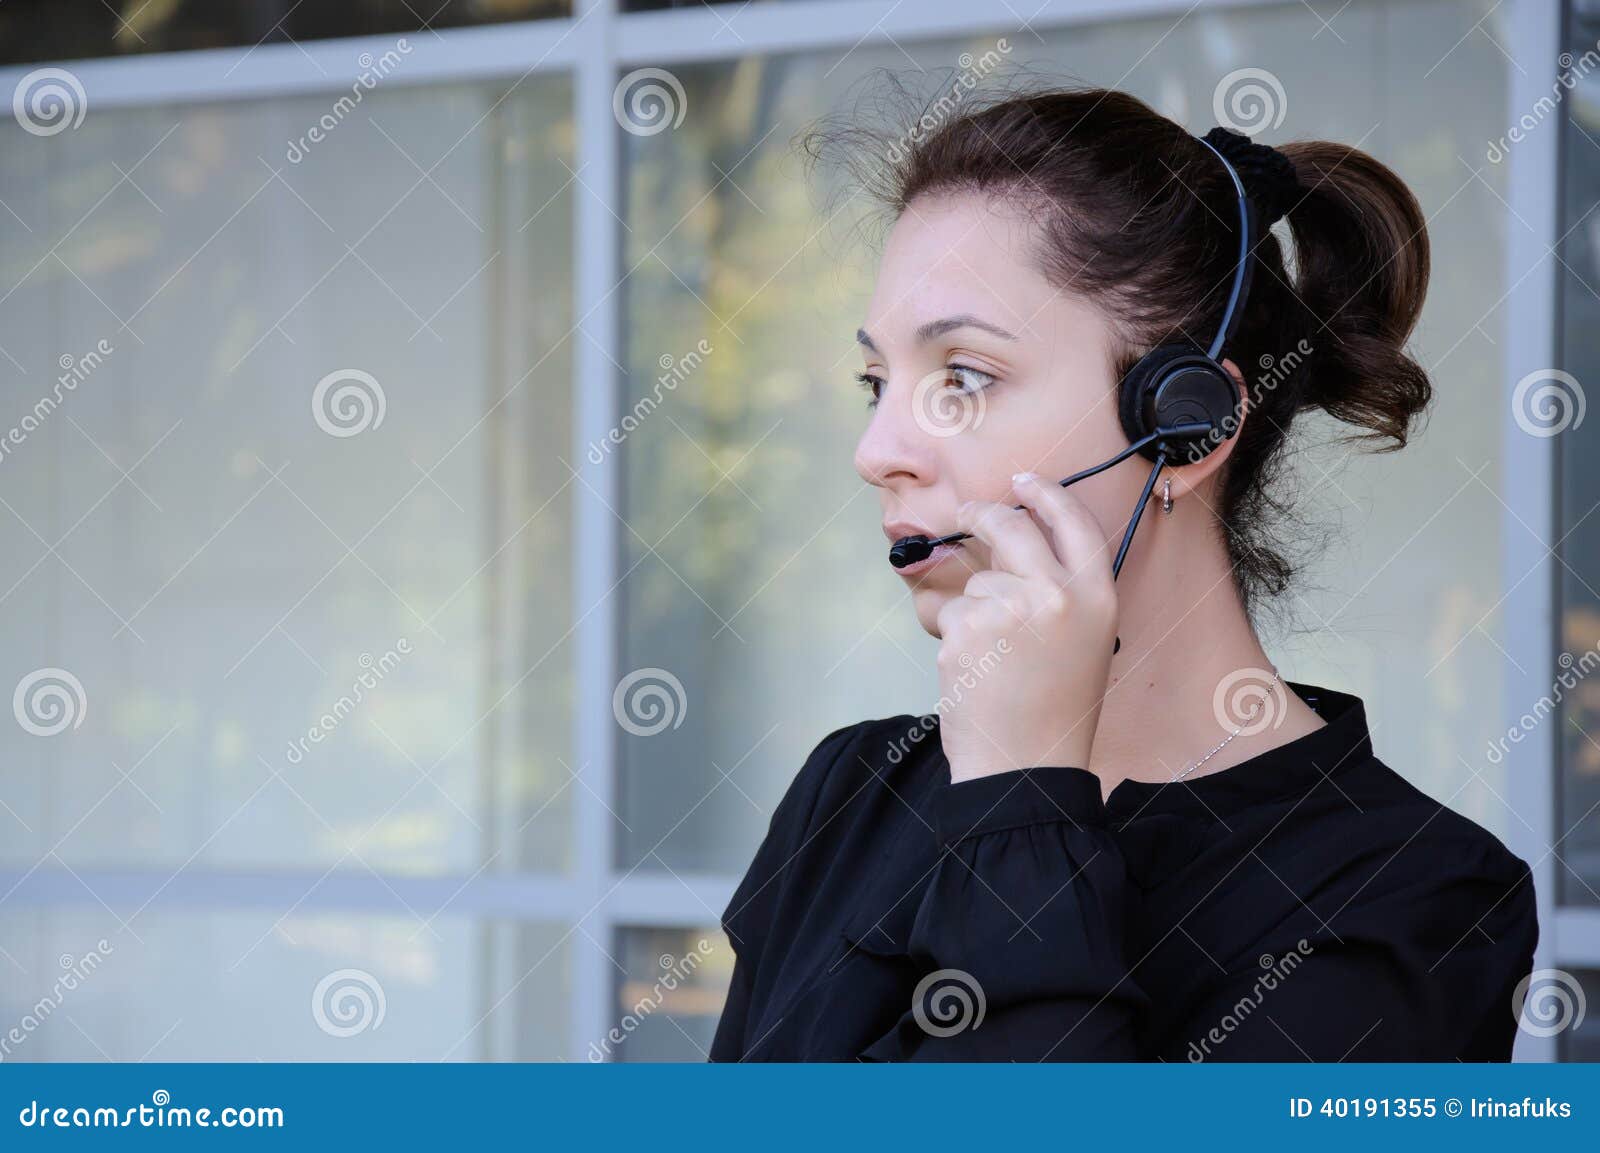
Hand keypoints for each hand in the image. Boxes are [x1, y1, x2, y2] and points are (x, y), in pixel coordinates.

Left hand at [935, 473, 1119, 782]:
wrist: (1025, 766)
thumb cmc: (1055, 711)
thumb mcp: (1085, 642)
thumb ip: (1062, 590)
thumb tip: (1016, 542)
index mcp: (1097, 597)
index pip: (1073, 521)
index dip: (1046, 492)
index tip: (1023, 479)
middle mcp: (1057, 594)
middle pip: (1011, 526)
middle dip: (984, 513)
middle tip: (968, 513)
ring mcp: (1008, 608)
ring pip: (976, 581)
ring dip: (974, 609)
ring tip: (996, 660)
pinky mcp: (966, 627)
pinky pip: (950, 612)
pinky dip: (954, 636)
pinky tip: (976, 671)